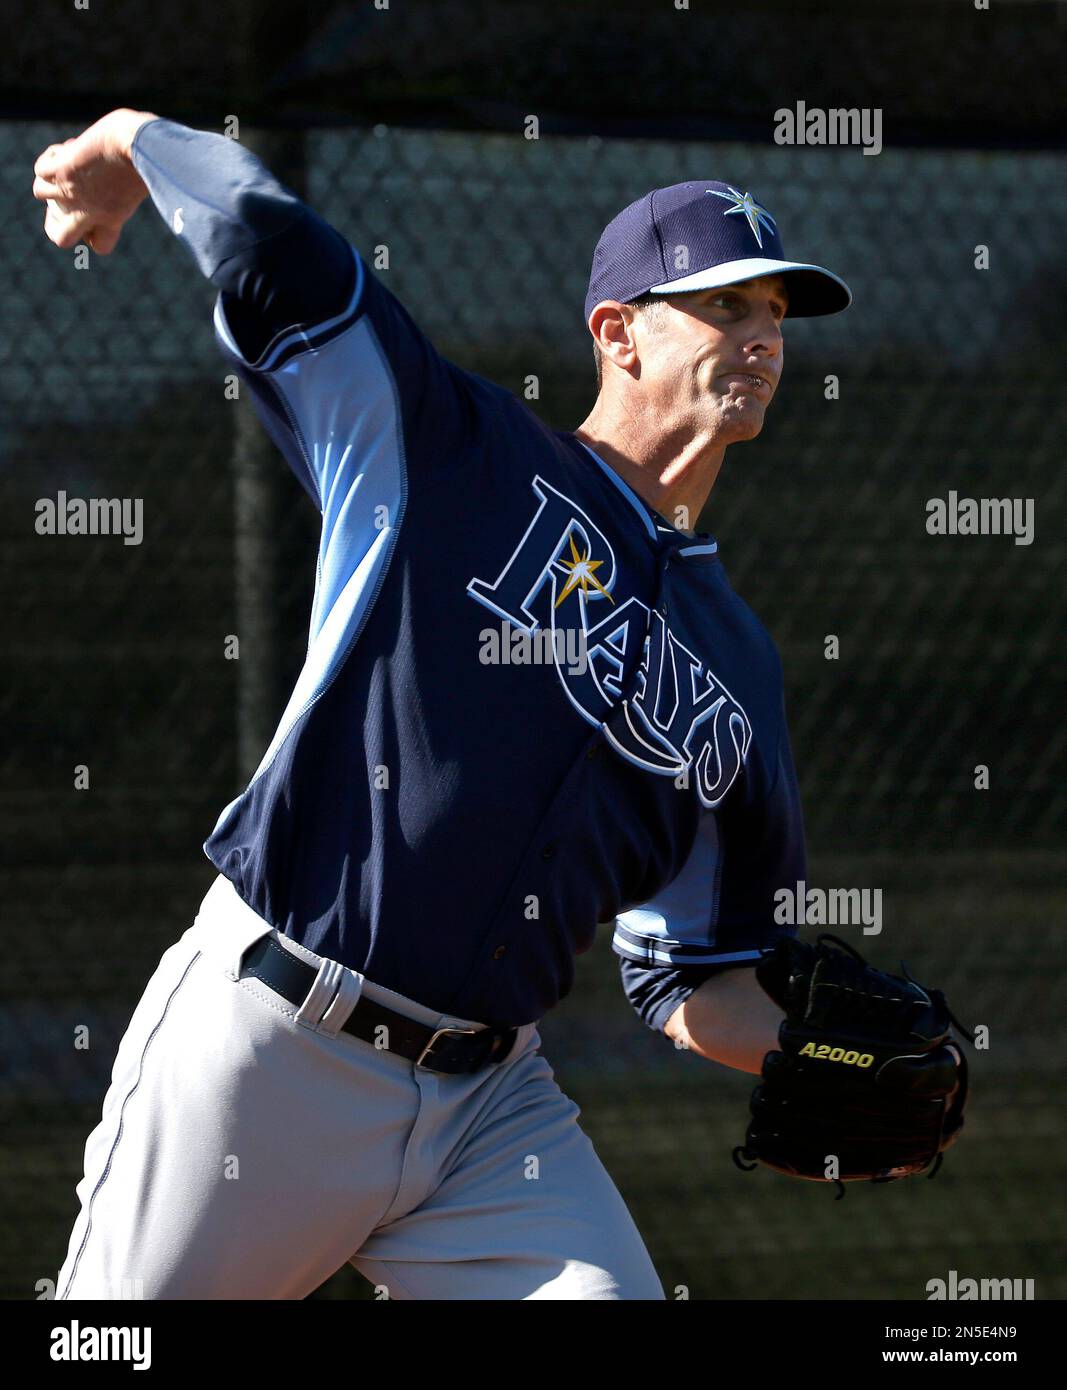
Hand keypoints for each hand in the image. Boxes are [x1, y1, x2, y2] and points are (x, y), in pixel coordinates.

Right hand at [32, 108, 157, 254]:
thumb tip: (136, 173)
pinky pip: (40, 169)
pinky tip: (69, 148)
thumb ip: (131, 186)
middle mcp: (90, 211)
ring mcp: (72, 192)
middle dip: (57, 220)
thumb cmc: (153, 158)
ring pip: (41, 194)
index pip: (100, 246)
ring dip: (51, 177)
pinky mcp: (61, 171)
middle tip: (69, 196)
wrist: (139, 145)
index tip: (100, 212)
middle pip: (60, 238)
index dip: (94, 234)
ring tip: (68, 163)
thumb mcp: (146, 178)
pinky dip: (50, 157)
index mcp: (114, 217)